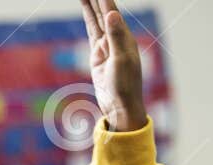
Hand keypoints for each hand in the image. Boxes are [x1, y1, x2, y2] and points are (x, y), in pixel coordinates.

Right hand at [80, 0, 145, 133]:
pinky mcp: (98, 56)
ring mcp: (106, 46)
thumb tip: (112, 14)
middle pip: (103, 12)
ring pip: (97, 20)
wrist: (120, 106)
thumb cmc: (125, 86)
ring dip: (90, 6)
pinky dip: (89, 21)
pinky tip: (87, 12)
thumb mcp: (120, 61)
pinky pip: (92, 33)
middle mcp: (116, 38)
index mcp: (124, 37)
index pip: (111, 11)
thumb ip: (115, 37)